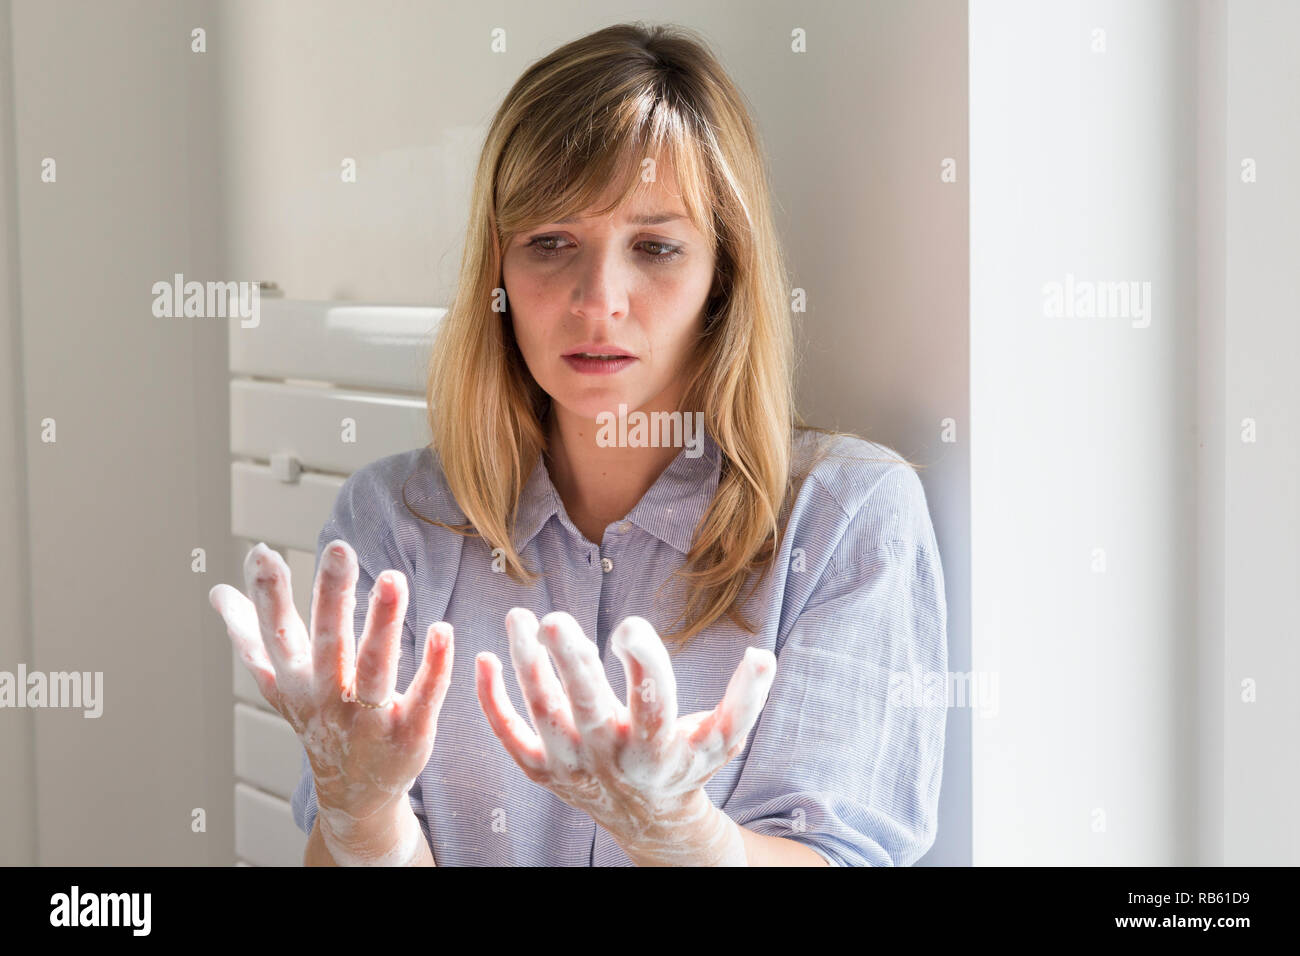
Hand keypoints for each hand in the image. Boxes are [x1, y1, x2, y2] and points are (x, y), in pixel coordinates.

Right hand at [208, 540, 452, 862]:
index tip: (262, 552)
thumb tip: (217, 591)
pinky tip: (442, 629)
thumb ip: (251, 635)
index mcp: (296, 680)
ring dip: (383, 624)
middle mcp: (328, 698)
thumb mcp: (280, 683)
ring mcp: (368, 719)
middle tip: (338, 548)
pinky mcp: (408, 735)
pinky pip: (423, 697)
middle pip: (328, 643)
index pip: (276, 633)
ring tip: (392, 579)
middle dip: (331, 597)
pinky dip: (434, 667)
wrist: (353, 796)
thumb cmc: (318, 723)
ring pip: (375, 667)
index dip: (267, 595)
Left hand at [474, 608, 776, 864]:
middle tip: (555, 618)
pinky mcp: (540, 770)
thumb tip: (765, 654)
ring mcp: (569, 765)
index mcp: (656, 750)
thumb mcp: (721, 740)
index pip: (651, 706)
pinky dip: (491, 702)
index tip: (631, 626)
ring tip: (519, 617)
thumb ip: (744, 699)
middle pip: (587, 708)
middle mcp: (609, 758)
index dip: (644, 667)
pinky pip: (508, 736)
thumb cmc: (685, 764)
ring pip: (542, 713)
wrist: (648, 819)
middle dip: (570, 664)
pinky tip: (484, 658)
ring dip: (526, 666)